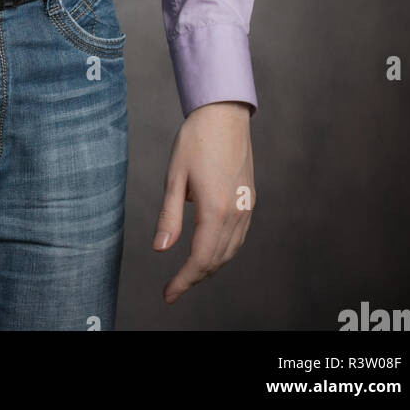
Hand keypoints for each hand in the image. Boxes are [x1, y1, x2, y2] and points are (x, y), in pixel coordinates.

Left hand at [152, 99, 254, 303]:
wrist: (224, 115)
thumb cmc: (195, 141)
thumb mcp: (174, 177)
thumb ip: (169, 216)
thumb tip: (160, 249)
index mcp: (215, 211)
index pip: (199, 259)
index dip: (183, 281)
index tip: (167, 294)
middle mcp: (236, 214)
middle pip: (216, 260)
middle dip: (194, 278)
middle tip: (173, 289)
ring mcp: (246, 208)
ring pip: (229, 252)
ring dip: (209, 267)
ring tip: (188, 274)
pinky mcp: (250, 201)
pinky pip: (238, 238)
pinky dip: (223, 252)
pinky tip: (209, 251)